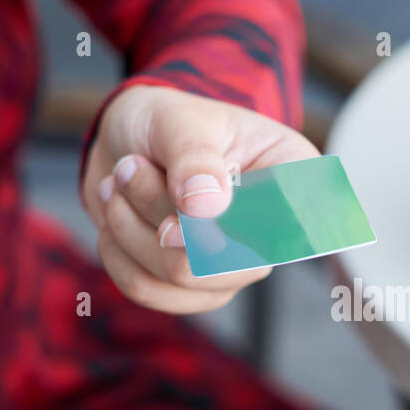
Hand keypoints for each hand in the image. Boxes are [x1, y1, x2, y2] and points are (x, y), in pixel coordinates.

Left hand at [83, 85, 319, 313]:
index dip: (236, 220)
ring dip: (129, 227)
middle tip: (128, 167)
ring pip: (178, 275)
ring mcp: (237, 267)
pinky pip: (148, 289)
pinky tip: (117, 214)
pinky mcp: (196, 290)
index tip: (188, 200)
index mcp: (292, 179)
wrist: (129, 144)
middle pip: (223, 258)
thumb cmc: (166, 122)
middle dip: (157, 210)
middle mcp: (274, 233)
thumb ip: (194, 157)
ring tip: (119, 182)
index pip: (288, 221)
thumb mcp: (178, 119)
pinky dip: (116, 251)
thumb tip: (205, 210)